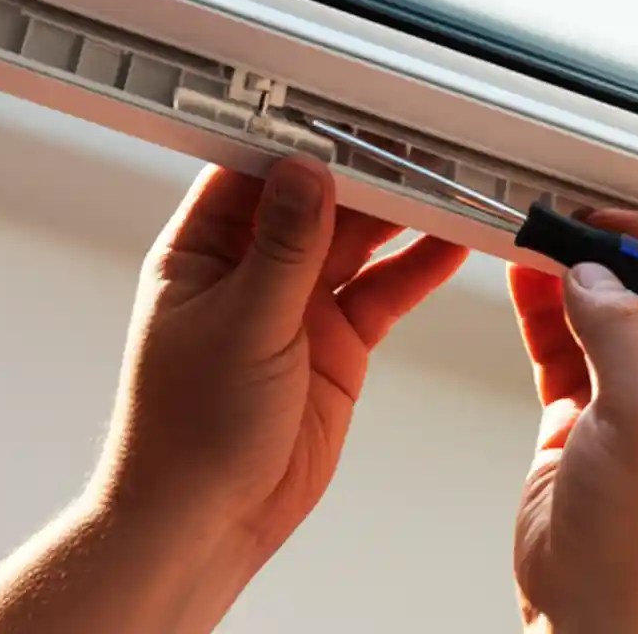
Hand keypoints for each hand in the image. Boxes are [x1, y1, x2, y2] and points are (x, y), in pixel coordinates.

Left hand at [95, 157, 466, 623]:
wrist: (209, 520)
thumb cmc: (187, 431)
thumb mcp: (241, 325)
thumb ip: (284, 249)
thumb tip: (308, 172)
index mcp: (202, 252)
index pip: (253, 173)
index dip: (301, 141)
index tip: (349, 116)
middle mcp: (250, 271)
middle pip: (317, 201)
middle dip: (365, 175)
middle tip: (418, 149)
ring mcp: (296, 307)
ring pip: (357, 243)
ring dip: (400, 217)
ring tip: (447, 186)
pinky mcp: (336, 343)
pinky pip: (383, 293)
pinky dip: (416, 270)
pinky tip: (450, 246)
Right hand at [509, 210, 637, 633]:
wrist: (593, 616)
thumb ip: (621, 336)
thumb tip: (593, 276)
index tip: (613, 223)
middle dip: (607, 261)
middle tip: (565, 228)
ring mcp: (628, 409)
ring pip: (600, 324)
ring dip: (569, 285)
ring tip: (536, 244)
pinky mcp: (580, 425)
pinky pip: (563, 355)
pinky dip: (543, 320)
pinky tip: (526, 289)